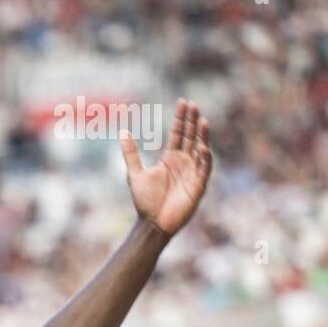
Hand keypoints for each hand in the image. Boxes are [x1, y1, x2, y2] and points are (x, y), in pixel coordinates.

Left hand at [121, 99, 211, 237]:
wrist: (151, 224)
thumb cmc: (145, 202)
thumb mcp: (135, 174)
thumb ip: (131, 153)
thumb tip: (122, 131)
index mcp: (171, 159)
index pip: (179, 133)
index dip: (181, 118)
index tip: (183, 102)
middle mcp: (184, 163)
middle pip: (191, 137)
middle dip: (193, 121)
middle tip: (194, 105)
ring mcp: (192, 174)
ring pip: (200, 150)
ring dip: (202, 136)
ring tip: (202, 121)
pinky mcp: (197, 187)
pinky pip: (203, 171)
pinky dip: (204, 160)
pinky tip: (203, 148)